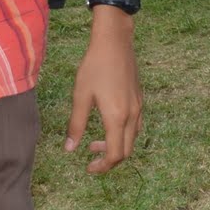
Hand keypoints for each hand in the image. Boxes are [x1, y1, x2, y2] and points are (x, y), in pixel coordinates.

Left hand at [66, 9, 141, 173]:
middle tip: (90, 157)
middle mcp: (132, 115)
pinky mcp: (139, 98)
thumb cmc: (95, 66)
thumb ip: (76, 125)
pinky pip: (136, 125)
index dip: (102, 166)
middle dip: (109, 159)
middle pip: (126, 151)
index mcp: (117, 117)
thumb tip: (69, 149)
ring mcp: (138, 106)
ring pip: (133, 138)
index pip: (114, 154)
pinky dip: (123, 134)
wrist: (115, 41)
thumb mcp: (80, 96)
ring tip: (96, 141)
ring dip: (116, 146)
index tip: (87, 168)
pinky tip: (109, 124)